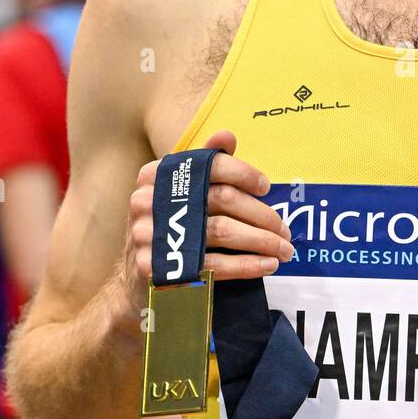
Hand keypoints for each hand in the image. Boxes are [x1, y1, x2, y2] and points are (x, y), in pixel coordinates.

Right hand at [120, 129, 291, 310]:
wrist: (133, 282)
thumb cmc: (168, 230)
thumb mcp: (178, 195)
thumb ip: (203, 165)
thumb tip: (227, 136)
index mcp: (155, 175)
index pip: (208, 165)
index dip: (243, 173)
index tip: (267, 187)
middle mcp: (148, 201)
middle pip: (222, 199)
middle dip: (262, 215)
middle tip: (285, 229)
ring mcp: (150, 235)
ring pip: (222, 231)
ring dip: (261, 241)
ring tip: (283, 250)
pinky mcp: (159, 268)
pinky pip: (213, 264)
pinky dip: (246, 265)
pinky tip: (267, 265)